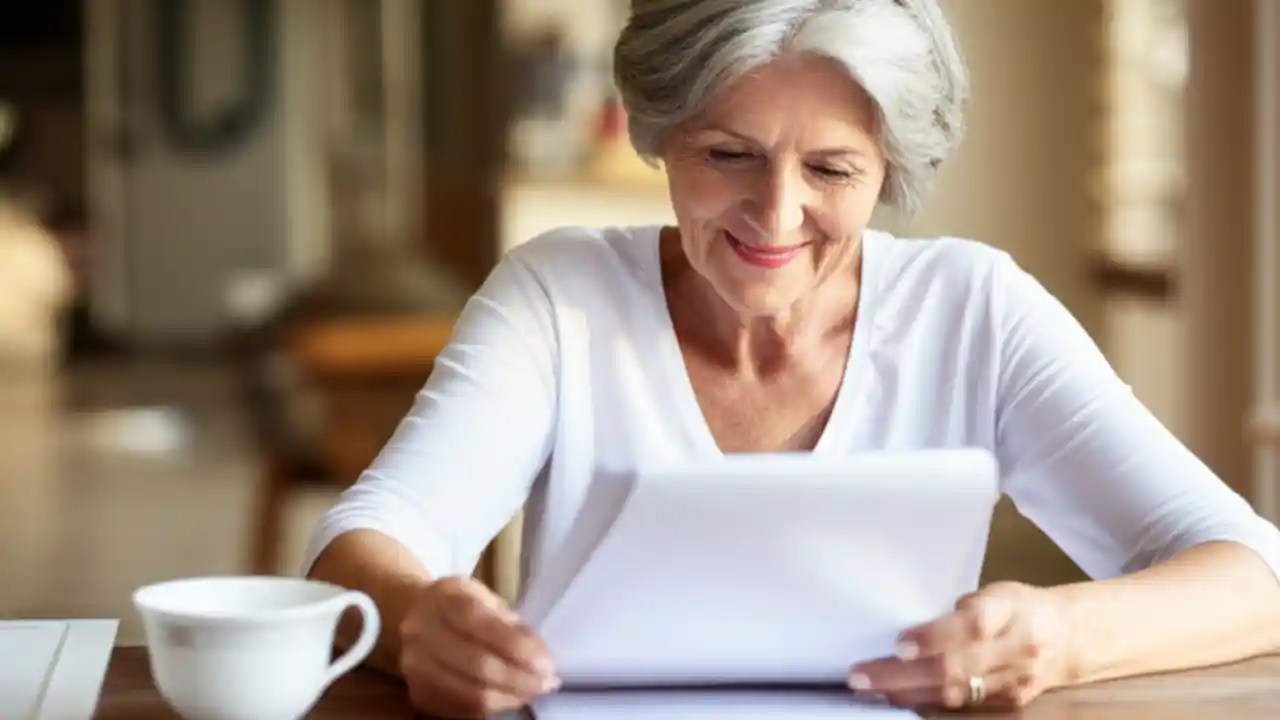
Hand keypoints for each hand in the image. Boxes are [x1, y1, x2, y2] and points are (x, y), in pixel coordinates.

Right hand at [399, 576, 559, 717]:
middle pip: (478, 665)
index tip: (548, 664)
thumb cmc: (462, 605)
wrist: (415, 616)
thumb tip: (542, 659)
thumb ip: (514, 625)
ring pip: (471, 694)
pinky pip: (461, 710)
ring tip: (532, 692)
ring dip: (510, 698)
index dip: (519, 649)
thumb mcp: (488, 599)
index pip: (484, 626)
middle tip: (547, 684)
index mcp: (445, 598)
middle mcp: (422, 631)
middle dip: (520, 679)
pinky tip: (510, 698)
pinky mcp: (418, 693)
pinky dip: (493, 708)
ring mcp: (414, 665)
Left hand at [848, 581, 1074, 709]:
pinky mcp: (1009, 703)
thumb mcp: (995, 592)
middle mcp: (1015, 648)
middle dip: (903, 675)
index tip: (899, 643)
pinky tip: (898, 698)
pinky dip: (926, 703)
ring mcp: (1013, 681)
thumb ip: (960, 610)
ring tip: (870, 689)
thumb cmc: (1019, 608)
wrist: (1070, 638)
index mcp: (1010, 609)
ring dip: (908, 693)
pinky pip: (962, 706)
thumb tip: (913, 628)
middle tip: (861, 675)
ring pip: (955, 693)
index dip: (935, 637)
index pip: (972, 625)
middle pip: (955, 667)